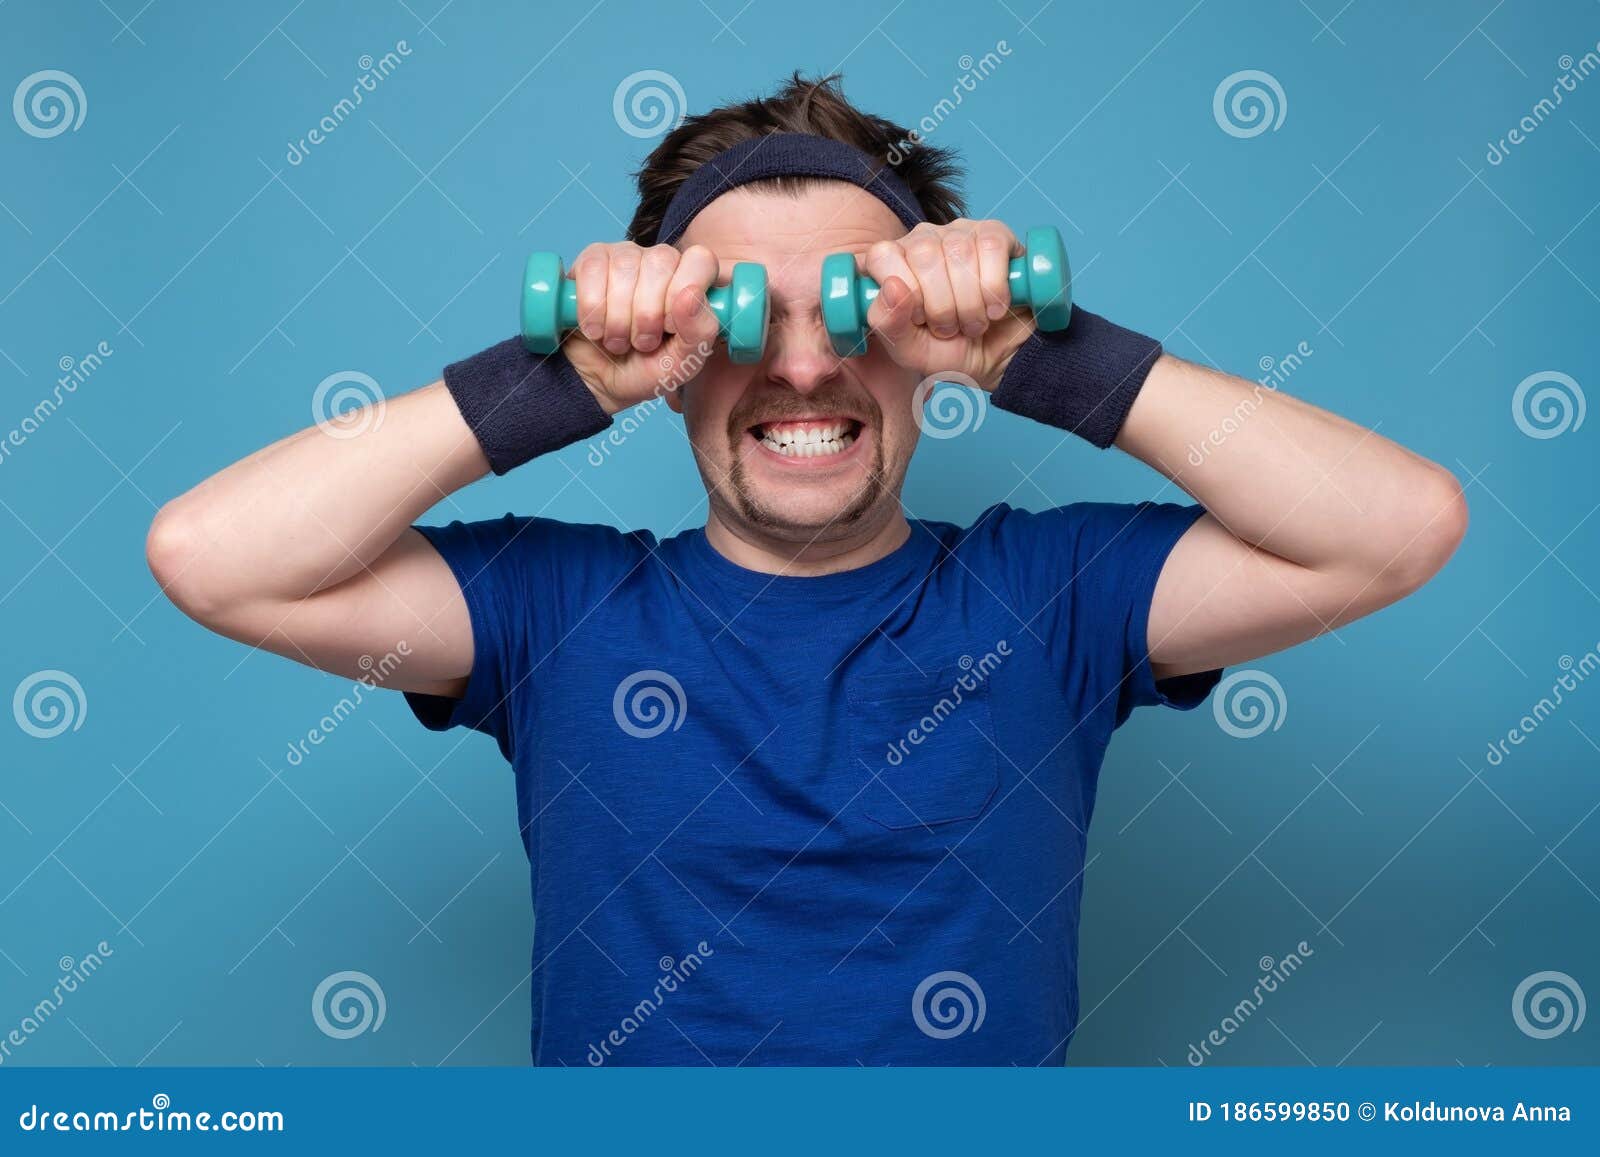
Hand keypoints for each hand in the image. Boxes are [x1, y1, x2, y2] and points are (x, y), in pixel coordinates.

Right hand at [561, 241, 723, 413]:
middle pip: (661, 263)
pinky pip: (593, 270)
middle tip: (642, 343)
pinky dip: (592, 310)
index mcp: (692, 281)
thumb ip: (700, 331)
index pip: (701, 259)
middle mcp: (661, 262)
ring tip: (618, 341)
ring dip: (618, 319)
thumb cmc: (646, 369)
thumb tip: (692, 295)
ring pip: (625, 268)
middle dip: (648, 315)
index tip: (670, 326)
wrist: (600, 382)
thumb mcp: (683, 362)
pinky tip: (596, 329)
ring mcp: (625, 256)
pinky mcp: (591, 261)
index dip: (683, 294)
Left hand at [863, 219, 1034, 391]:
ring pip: (960, 252)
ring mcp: (959, 233)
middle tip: (951, 328)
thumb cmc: (947, 350)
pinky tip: (995, 308)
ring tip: (973, 323)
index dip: (905, 292)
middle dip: (941, 306)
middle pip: (924, 255)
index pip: (883, 255)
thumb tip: (890, 286)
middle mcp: (923, 240)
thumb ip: (887, 322)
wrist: (996, 360)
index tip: (919, 319)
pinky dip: (995, 288)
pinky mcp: (995, 234)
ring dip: (970, 303)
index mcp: (893, 262)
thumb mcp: (909, 349)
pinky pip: (992, 247)